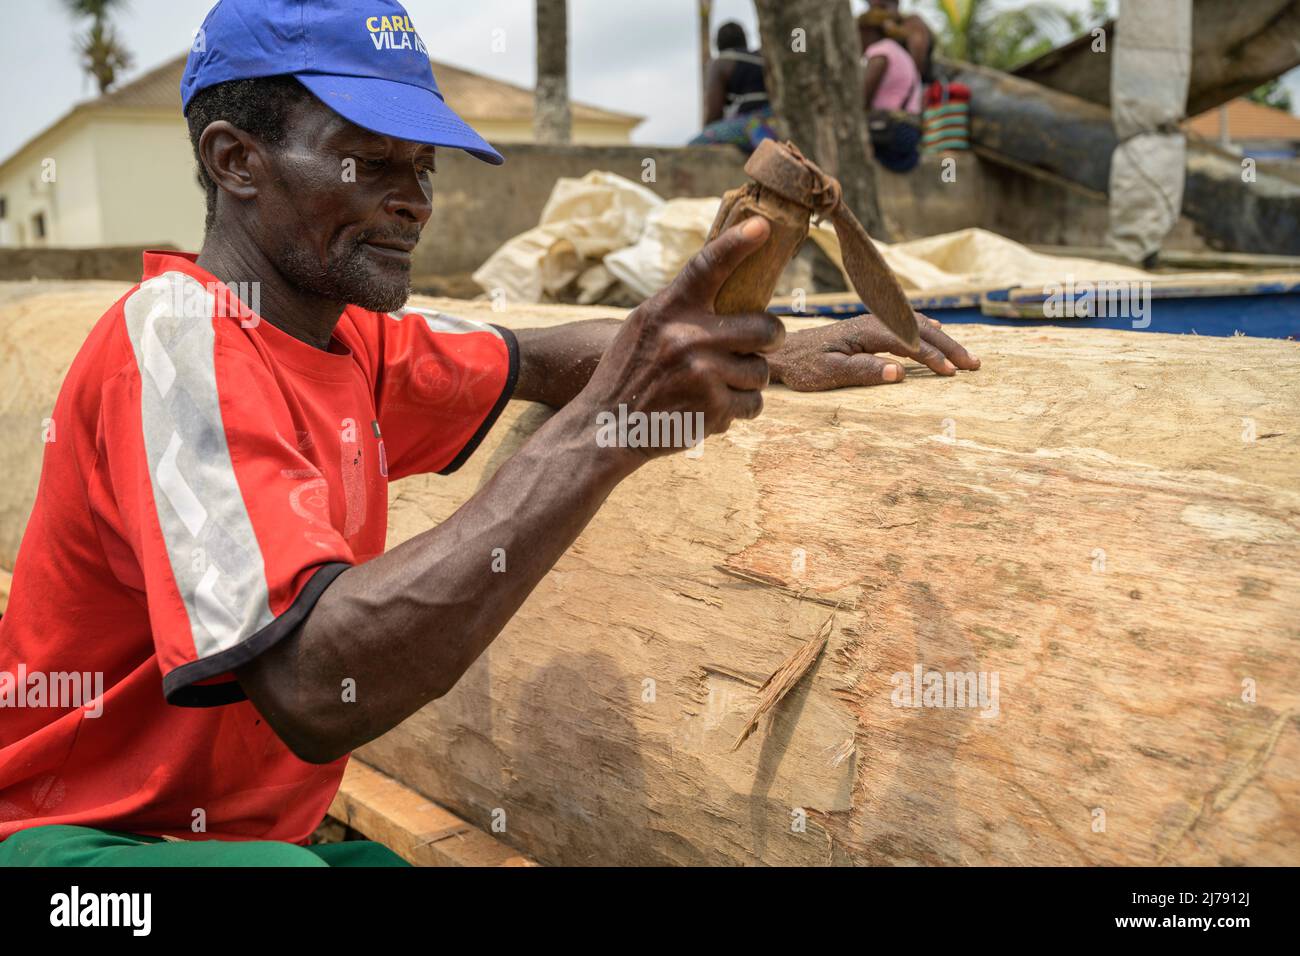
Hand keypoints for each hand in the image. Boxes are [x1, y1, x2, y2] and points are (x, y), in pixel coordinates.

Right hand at [579, 218, 784, 459]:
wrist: (607, 428)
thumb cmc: (628, 372)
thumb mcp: (644, 326)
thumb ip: (681, 307)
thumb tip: (730, 283)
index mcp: (669, 310)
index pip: (707, 266)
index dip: (737, 243)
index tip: (762, 226)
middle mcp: (688, 338)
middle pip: (765, 329)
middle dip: (770, 338)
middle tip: (762, 343)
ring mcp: (704, 375)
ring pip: (761, 372)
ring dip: (748, 380)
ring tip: (718, 384)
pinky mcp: (714, 408)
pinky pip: (753, 404)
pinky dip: (739, 408)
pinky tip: (712, 407)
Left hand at [769, 312, 980, 390]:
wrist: (783, 352)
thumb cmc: (804, 367)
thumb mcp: (830, 374)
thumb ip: (864, 371)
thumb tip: (899, 372)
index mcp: (867, 332)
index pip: (909, 343)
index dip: (933, 358)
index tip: (951, 373)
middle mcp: (874, 322)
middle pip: (921, 331)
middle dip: (950, 347)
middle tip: (974, 364)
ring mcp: (873, 323)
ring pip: (917, 326)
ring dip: (944, 340)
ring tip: (965, 356)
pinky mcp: (870, 328)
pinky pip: (907, 326)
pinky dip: (928, 331)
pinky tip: (939, 333)